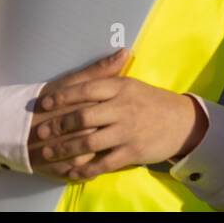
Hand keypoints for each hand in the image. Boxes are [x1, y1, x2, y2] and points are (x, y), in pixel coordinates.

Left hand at [28, 62, 206, 180]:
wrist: (183, 122)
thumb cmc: (153, 102)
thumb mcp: (134, 85)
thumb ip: (118, 73)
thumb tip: (120, 51)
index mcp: (121, 88)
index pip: (87, 89)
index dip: (63, 96)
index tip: (44, 103)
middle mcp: (122, 108)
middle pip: (83, 117)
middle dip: (58, 126)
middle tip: (40, 132)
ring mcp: (127, 131)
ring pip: (89, 142)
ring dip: (65, 149)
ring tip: (48, 153)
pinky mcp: (132, 152)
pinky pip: (103, 163)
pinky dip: (85, 169)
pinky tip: (73, 171)